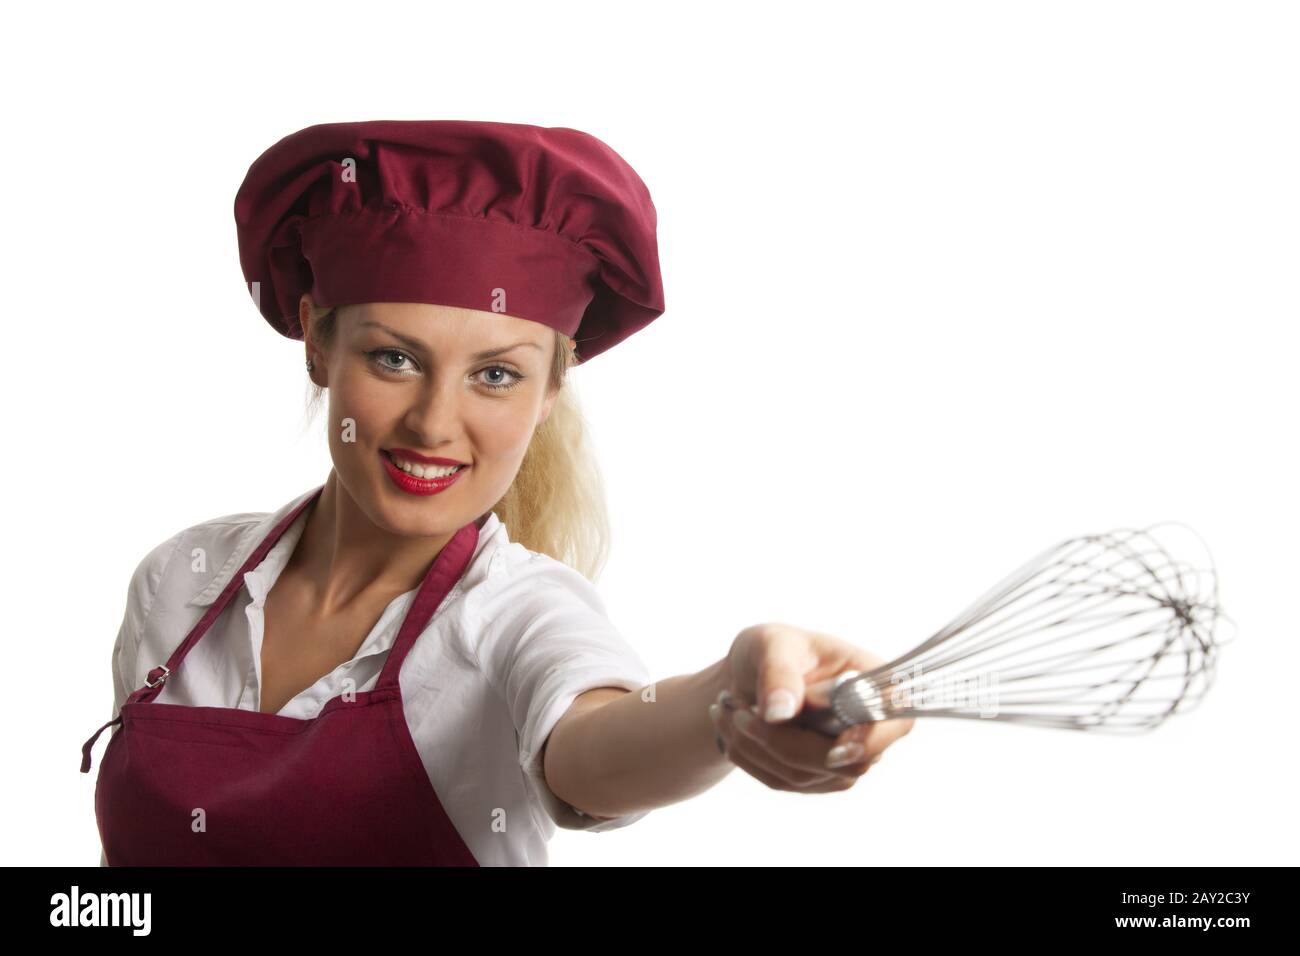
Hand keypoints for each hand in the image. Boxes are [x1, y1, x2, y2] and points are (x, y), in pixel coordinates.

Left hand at [709, 621, 914, 792]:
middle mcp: (869, 729)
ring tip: (726, 706)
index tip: (836, 749)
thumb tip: (781, 713)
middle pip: (842, 761)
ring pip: (803, 773)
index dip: (870, 740)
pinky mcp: (814, 779)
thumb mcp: (772, 643)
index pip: (894, 723)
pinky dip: (747, 754)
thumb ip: (779, 671)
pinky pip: (779, 780)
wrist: (749, 676)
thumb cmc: (773, 649)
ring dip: (753, 744)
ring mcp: (844, 760)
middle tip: (735, 707)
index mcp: (877, 685)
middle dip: (781, 739)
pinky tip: (731, 726)